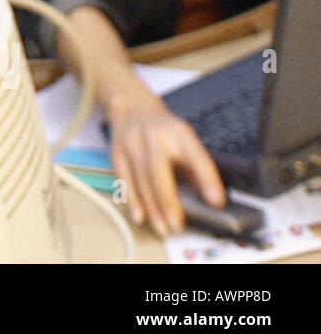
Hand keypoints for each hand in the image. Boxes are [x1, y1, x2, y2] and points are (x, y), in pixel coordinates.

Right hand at [106, 90, 226, 235]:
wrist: (131, 105)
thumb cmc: (163, 128)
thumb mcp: (185, 139)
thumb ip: (195, 166)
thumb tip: (207, 196)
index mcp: (179, 133)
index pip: (195, 156)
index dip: (207, 179)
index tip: (216, 201)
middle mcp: (154, 137)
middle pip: (158, 170)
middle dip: (168, 201)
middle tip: (177, 224)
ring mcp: (132, 143)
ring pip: (140, 178)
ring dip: (151, 207)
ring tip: (163, 228)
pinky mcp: (117, 152)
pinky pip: (123, 178)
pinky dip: (131, 199)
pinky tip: (139, 215)